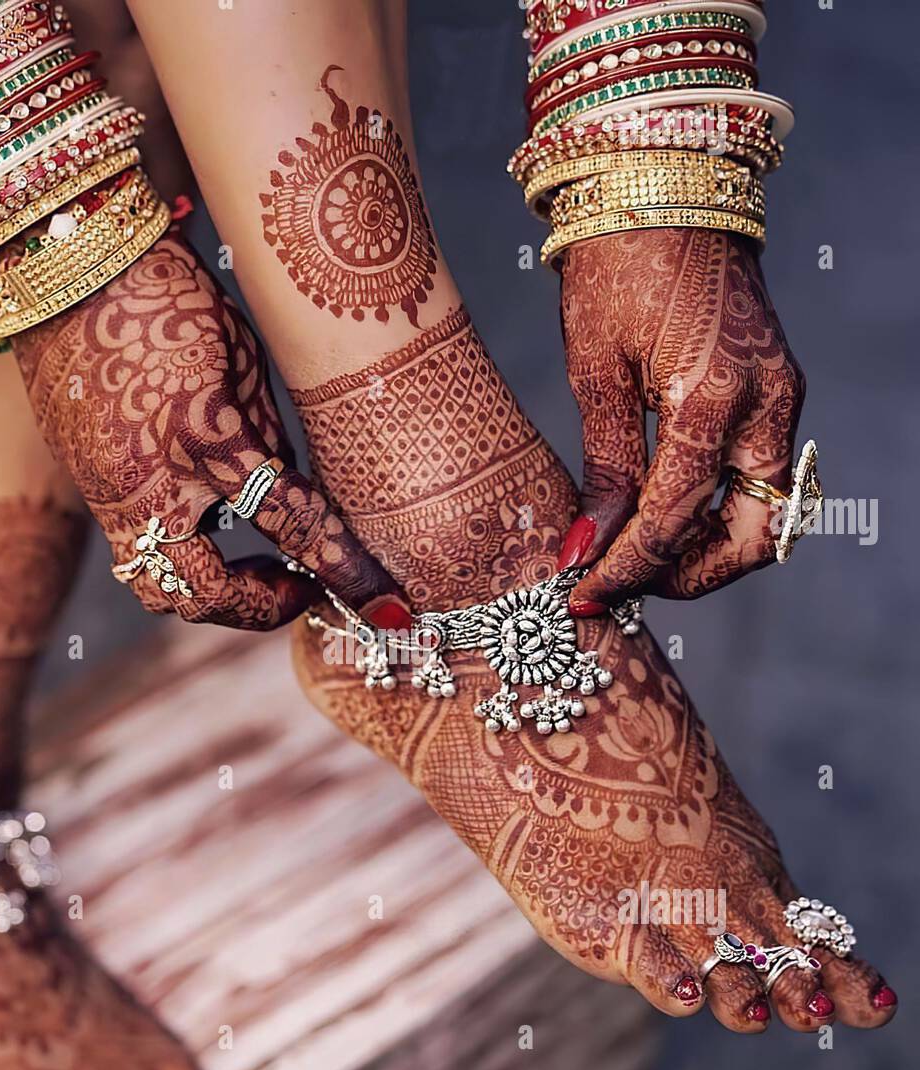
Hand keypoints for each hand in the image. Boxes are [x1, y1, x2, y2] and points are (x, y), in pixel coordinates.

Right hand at [13, 232, 410, 630]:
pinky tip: (209, 530)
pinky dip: (178, 556)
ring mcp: (106, 491)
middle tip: (304, 588)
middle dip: (263, 605)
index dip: (340, 565)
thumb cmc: (166, 297)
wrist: (64, 265)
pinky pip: (133, 550)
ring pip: (158, 587)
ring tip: (255, 574)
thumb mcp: (241, 362)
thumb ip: (266, 438)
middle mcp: (148, 479)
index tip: (381, 602)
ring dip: (212, 597)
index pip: (287, 519)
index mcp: (203, 433)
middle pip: (207, 590)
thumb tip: (292, 497)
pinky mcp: (84, 486)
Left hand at [559, 228, 804, 607]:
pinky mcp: (775, 391)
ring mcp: (780, 397)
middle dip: (690, 574)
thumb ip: (606, 468)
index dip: (629, 566)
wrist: (664, 184)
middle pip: (751, 535)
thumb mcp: (596, 370)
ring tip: (634, 551)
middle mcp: (766, 403)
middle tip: (624, 580)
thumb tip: (590, 546)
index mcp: (716, 396)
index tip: (585, 590)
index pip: (674, 517)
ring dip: (704, 547)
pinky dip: (714, 508)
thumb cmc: (619, 263)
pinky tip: (659, 511)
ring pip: (761, 513)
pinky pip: (755, 476)